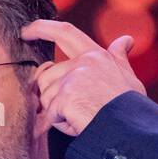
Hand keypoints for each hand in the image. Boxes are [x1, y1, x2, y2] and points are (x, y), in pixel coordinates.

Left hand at [20, 19, 146, 136]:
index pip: (64, 32)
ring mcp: (73, 80)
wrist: (131, 130)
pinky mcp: (65, 98)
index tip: (26, 31)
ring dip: (58, 112)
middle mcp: (83, 63)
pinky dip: (63, 125)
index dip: (42, 28)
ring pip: (46, 96)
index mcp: (96, 56)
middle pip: (47, 76)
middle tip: (77, 110)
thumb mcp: (128, 77)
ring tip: (82, 118)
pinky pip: (51, 115)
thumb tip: (125, 40)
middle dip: (53, 96)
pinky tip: (81, 125)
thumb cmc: (131, 108)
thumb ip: (119, 58)